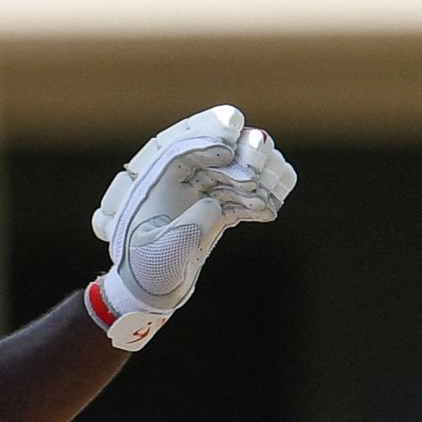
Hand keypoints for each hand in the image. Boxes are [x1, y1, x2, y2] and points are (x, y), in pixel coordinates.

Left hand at [85, 105, 297, 349]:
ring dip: (259, 171)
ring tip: (278, 176)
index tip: (232, 128)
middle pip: (213, 152)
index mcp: (151, 180)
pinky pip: (241, 197)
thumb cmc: (144, 272)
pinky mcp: (217, 208)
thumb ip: (185, 229)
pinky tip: (272, 204)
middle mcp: (176, 180)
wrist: (149, 292)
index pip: (179, 143)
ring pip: (233, 171)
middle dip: (241, 149)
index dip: (207, 130)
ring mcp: (199, 192)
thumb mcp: (158, 254)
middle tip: (262, 153)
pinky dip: (260, 198)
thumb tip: (215, 205)